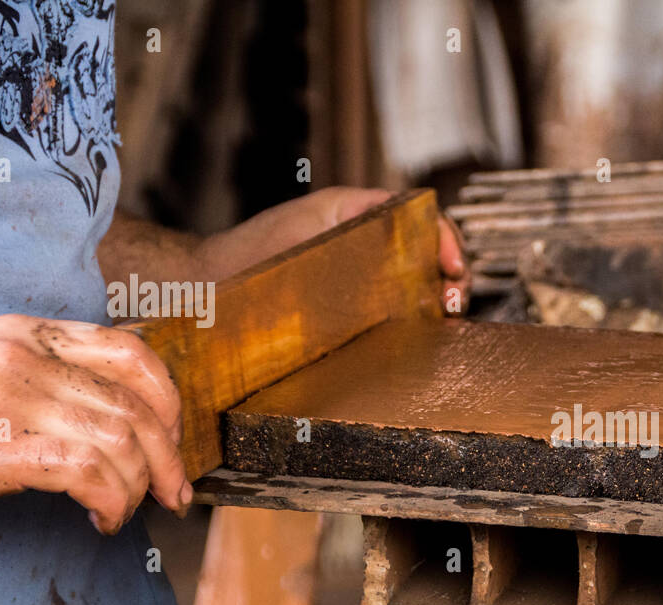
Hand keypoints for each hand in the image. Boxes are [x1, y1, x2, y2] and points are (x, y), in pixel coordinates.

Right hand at [0, 314, 188, 533]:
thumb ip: (52, 388)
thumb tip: (127, 427)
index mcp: (24, 334)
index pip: (132, 355)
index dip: (170, 406)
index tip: (175, 445)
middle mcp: (17, 354)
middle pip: (135, 406)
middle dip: (167, 460)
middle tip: (174, 497)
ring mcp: (1, 395)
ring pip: (120, 442)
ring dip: (138, 489)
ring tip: (122, 513)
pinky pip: (89, 473)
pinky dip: (111, 503)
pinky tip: (101, 521)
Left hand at [194, 187, 468, 309]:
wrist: (209, 290)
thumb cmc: (253, 252)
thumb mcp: (314, 219)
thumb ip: (363, 210)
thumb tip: (414, 216)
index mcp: (362, 218)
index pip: (423, 221)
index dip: (447, 241)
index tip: (452, 267)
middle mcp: (367, 251)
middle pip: (428, 258)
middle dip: (451, 277)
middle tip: (453, 302)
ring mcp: (361, 286)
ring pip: (416, 290)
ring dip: (437, 302)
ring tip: (442, 319)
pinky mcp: (350, 318)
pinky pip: (392, 318)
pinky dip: (413, 324)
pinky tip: (418, 336)